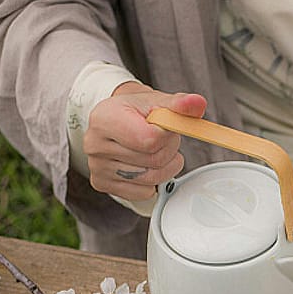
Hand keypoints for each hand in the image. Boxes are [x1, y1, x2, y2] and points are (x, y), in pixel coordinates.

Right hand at [82, 82, 206, 201]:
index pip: (150, 140)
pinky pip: (143, 192)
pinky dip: (153, 182)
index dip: (167, 136)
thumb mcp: (157, 101)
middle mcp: (95, 144)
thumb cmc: (136, 110)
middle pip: (154, 161)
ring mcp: (97, 167)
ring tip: (156, 150)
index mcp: (104, 119)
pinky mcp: (102, 184)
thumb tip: (198, 103)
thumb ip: (179, 104)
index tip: (166, 127)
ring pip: (151, 179)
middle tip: (163, 139)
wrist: (116, 118)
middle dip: (169, 150)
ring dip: (165, 167)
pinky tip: (145, 165)